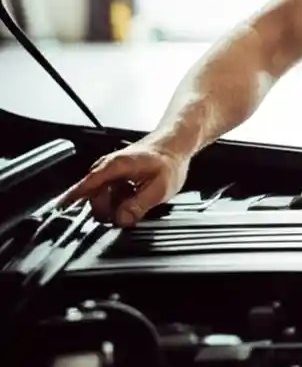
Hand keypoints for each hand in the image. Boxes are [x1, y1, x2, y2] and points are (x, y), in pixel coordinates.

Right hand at [58, 134, 190, 225]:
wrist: (175, 146)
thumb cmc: (168, 162)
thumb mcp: (159, 188)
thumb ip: (138, 206)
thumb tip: (120, 220)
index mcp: (113, 167)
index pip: (84, 187)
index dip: (72, 203)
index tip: (61, 215)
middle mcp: (106, 168)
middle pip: (93, 198)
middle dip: (107, 211)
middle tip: (128, 216)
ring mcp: (108, 172)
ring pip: (101, 198)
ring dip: (115, 206)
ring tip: (137, 202)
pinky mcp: (113, 177)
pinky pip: (109, 194)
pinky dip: (119, 201)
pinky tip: (136, 198)